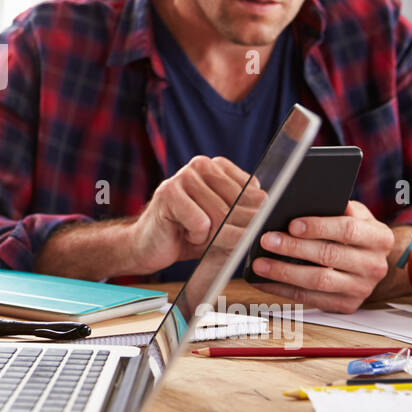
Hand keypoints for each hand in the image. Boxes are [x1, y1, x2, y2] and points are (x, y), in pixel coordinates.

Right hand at [128, 156, 258, 273]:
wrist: (148, 247)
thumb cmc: (188, 235)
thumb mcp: (225, 225)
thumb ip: (245, 218)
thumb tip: (263, 220)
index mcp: (218, 166)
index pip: (255, 195)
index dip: (247, 221)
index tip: (230, 228)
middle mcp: (201, 164)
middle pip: (239, 206)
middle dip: (230, 232)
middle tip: (212, 239)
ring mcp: (183, 176)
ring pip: (221, 216)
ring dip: (210, 237)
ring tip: (193, 233)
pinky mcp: (168, 193)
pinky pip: (201, 223)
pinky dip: (195, 238)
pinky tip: (181, 233)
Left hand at [248, 201, 394, 312]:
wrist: (373, 264)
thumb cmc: (357, 234)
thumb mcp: (357, 215)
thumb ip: (338, 208)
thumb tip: (307, 202)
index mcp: (379, 238)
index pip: (348, 230)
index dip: (319, 227)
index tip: (292, 225)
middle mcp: (374, 265)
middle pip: (329, 256)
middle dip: (294, 248)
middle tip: (267, 241)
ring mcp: (361, 289)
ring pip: (319, 281)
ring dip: (285, 272)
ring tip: (260, 264)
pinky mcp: (347, 305)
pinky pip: (311, 299)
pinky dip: (284, 290)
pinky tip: (266, 281)